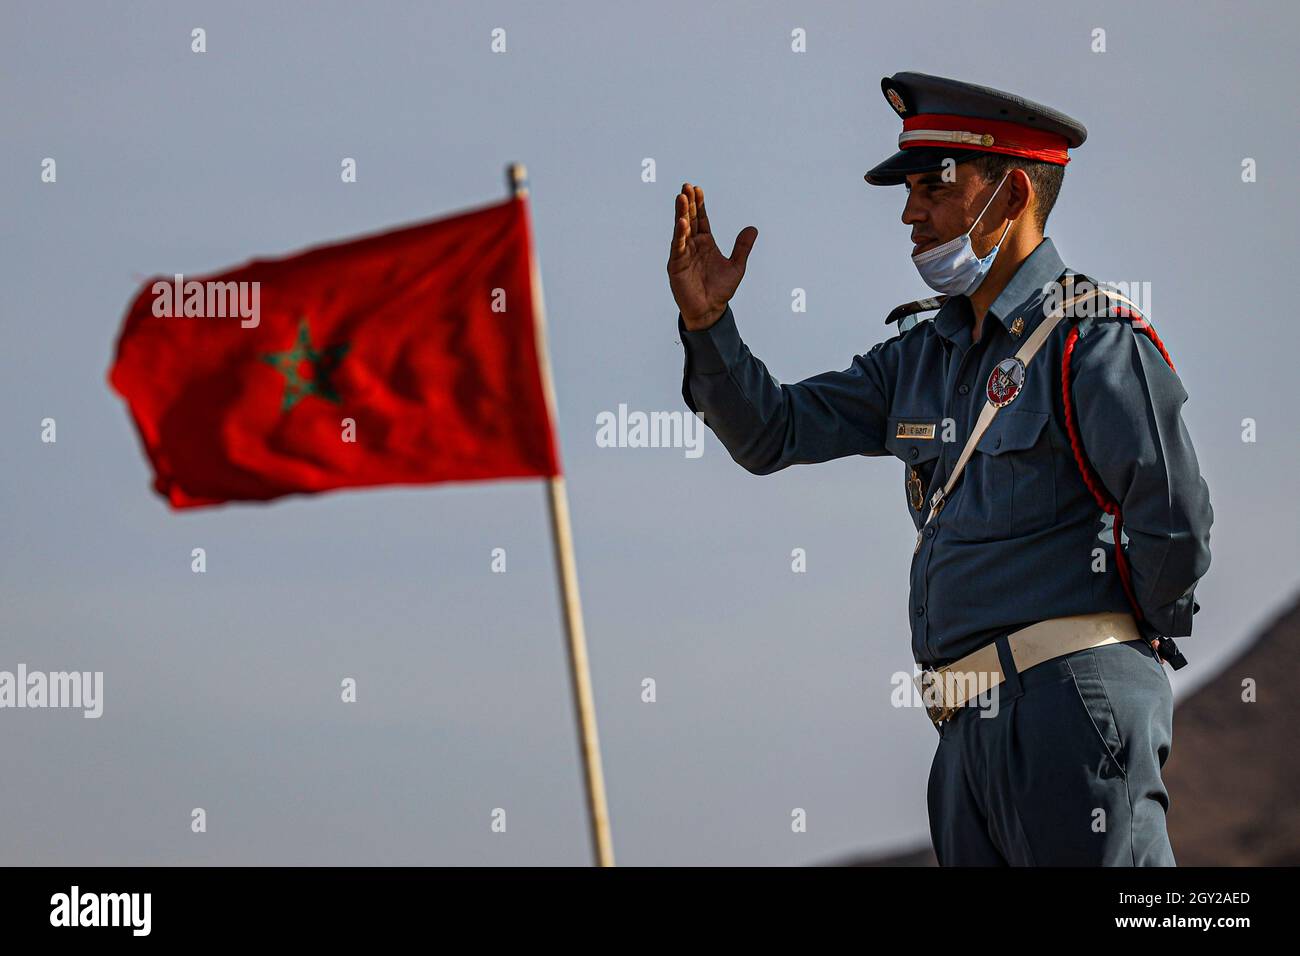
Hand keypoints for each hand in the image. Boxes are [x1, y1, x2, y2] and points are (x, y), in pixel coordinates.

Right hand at [667, 183, 757, 330]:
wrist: (710, 311)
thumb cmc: (720, 291)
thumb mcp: (736, 266)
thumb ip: (742, 247)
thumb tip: (752, 229)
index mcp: (706, 243)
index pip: (702, 219)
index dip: (700, 204)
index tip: (698, 189)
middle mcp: (693, 246)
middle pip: (690, 219)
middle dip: (688, 203)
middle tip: (686, 186)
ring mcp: (683, 254)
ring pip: (681, 230)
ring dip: (681, 213)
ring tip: (681, 197)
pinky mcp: (676, 265)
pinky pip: (678, 246)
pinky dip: (679, 234)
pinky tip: (682, 221)